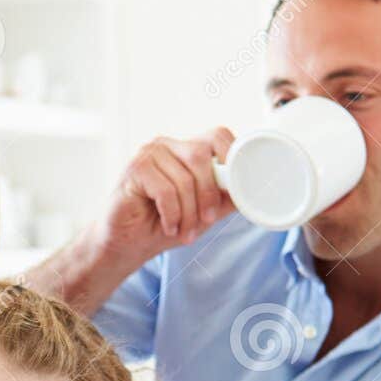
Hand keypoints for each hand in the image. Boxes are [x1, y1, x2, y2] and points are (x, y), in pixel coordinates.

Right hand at [98, 128, 235, 265]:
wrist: (128, 244)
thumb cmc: (165, 225)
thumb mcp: (204, 213)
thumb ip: (225, 198)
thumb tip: (251, 189)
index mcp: (186, 149)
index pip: (217, 136)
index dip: (231, 155)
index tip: (238, 183)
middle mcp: (168, 145)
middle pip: (202, 156)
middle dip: (208, 195)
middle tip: (206, 221)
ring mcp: (149, 153)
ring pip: (184, 179)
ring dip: (188, 213)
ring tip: (184, 232)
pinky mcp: (135, 168)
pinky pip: (166, 191)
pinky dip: (172, 214)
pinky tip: (168, 226)